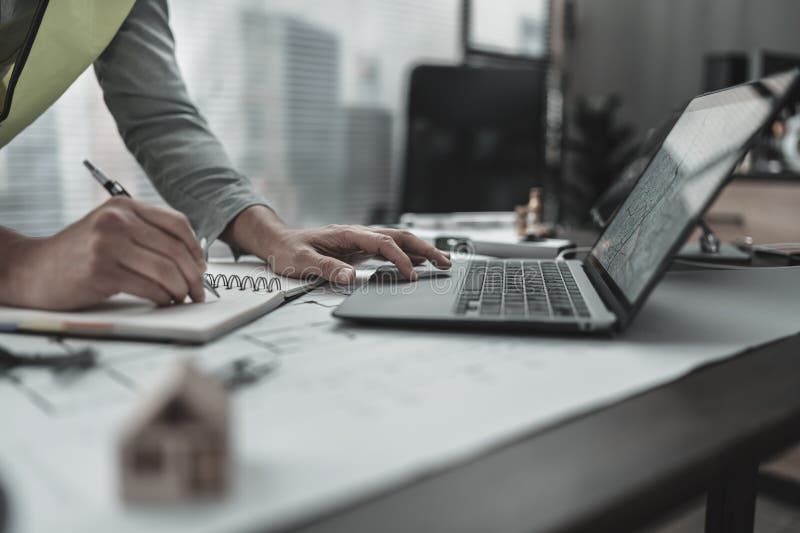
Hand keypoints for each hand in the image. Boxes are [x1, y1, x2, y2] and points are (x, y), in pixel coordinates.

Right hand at [0, 197, 206, 310]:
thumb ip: (145, 233)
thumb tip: (193, 258)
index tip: (202, 268)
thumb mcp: (111, 229)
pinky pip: (148, 287)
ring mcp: (107, 245)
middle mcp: (116, 220)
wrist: (33, 269)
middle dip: (194, 275)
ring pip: (165, 270)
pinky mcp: (101, 272)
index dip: (196, 249)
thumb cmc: (81, 253)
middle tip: (200, 291)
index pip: (177, 223)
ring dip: (182, 289)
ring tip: (184, 298)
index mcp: (124, 206)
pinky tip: (165, 302)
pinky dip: (163, 298)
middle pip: (175, 249)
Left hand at [222, 206, 450, 282]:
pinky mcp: (360, 249)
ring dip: (420, 251)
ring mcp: (360, 241)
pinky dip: (407, 255)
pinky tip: (419, 264)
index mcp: (347, 233)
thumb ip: (326, 269)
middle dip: (424, 249)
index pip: (383, 243)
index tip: (411, 276)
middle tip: (445, 262)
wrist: (278, 242)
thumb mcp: (302, 262)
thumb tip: (349, 278)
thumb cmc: (288, 251)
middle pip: (399, 236)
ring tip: (442, 263)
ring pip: (397, 241)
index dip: (400, 258)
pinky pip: (389, 249)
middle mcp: (357, 234)